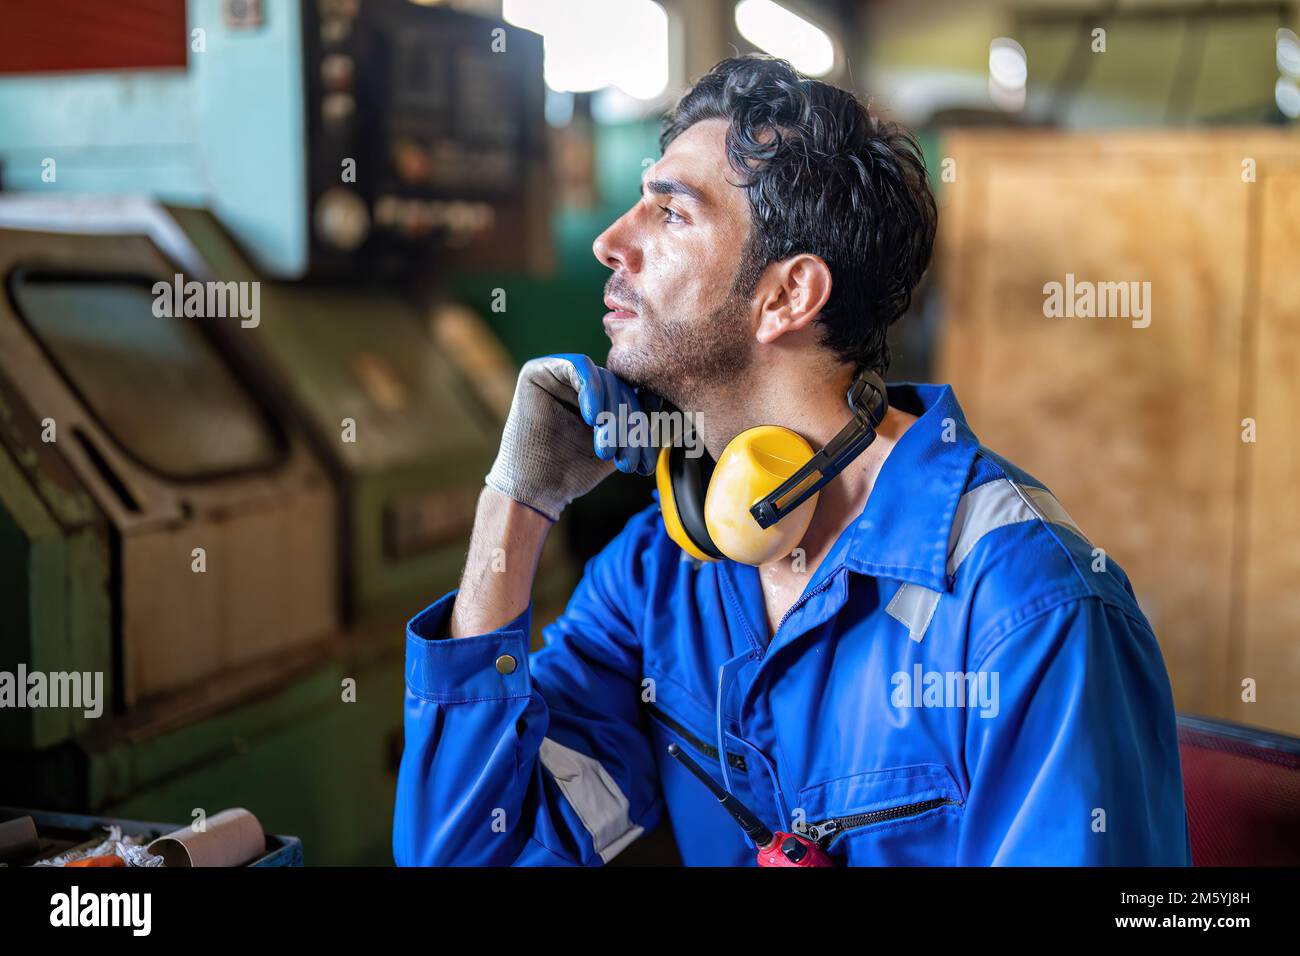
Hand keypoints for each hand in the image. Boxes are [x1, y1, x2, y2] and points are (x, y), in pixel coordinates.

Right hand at [484, 354, 659, 520]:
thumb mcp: (618, 447)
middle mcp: (579, 383)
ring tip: (606, 450)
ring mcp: (558, 375)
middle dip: (628, 426)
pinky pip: (578, 366)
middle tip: (624, 461)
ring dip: (613, 416)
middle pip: (620, 388)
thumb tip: (659, 400)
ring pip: (605, 379)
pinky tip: (593, 418)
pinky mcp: (539, 370)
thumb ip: (636, 424)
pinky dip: (592, 389)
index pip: (631, 396)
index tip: (645, 454)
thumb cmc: (573, 473)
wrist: (535, 492)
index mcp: (597, 398)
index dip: (644, 418)